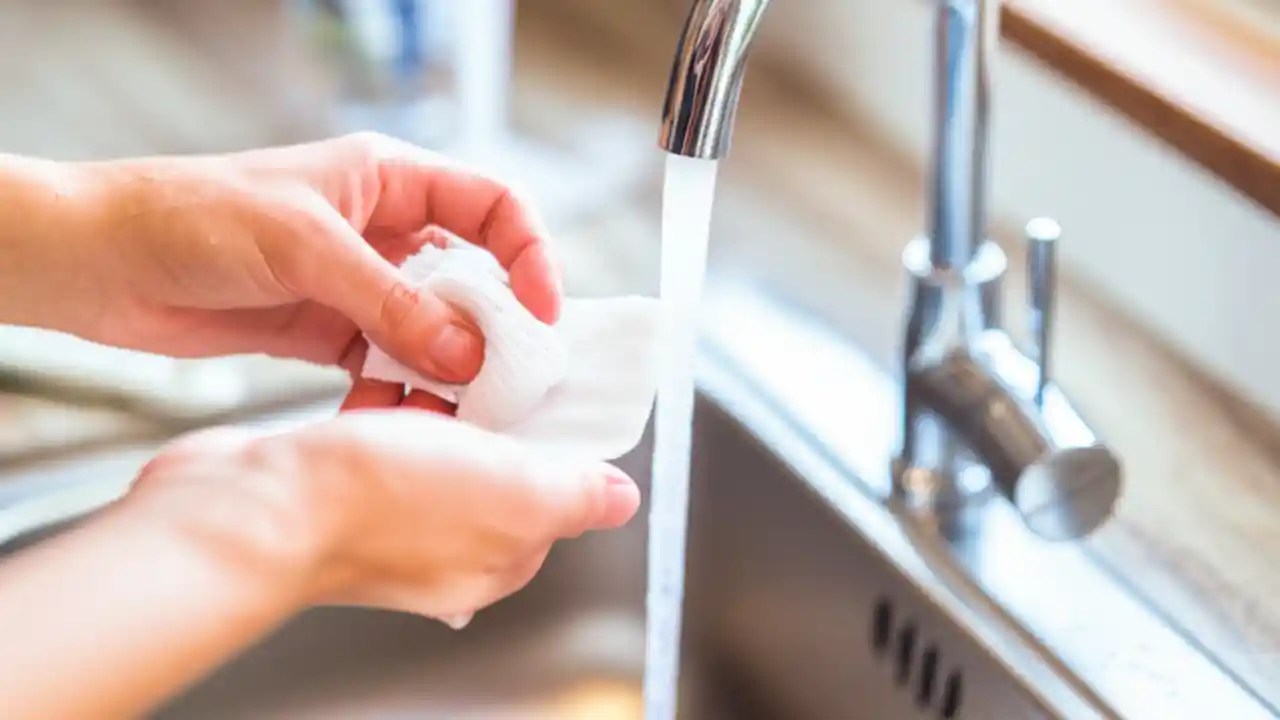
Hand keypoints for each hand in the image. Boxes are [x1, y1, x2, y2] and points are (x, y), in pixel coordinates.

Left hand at [2, 134, 560, 408]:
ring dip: (443, 372)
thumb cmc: (194, 216)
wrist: (102, 264)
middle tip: (506, 381)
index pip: (493, 207)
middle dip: (492, 330)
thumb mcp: (306, 248)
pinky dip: (394, 395)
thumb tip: (467, 354)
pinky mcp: (328, 334)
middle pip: (472, 280)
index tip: (542, 312)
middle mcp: (385, 233)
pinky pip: (385, 367)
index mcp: (391, 181)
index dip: (530, 254)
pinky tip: (383, 418)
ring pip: (432, 332)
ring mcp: (358, 287)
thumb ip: (392, 302)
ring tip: (448, 413)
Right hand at [130, 410, 640, 621]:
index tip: (551, 388)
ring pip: (436, 443)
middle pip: (494, 463)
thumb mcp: (509, 489)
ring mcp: (386, 518)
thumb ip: (572, 495)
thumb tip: (621, 500)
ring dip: (439, 398)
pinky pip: (380, 434)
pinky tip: (383, 370)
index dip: (555, 438)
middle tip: (496, 360)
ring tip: (438, 354)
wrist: (249, 505)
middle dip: (495, 410)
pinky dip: (386, 400)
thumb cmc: (371, 501)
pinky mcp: (338, 486)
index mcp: (495, 555)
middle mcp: (443, 546)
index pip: (551, 493)